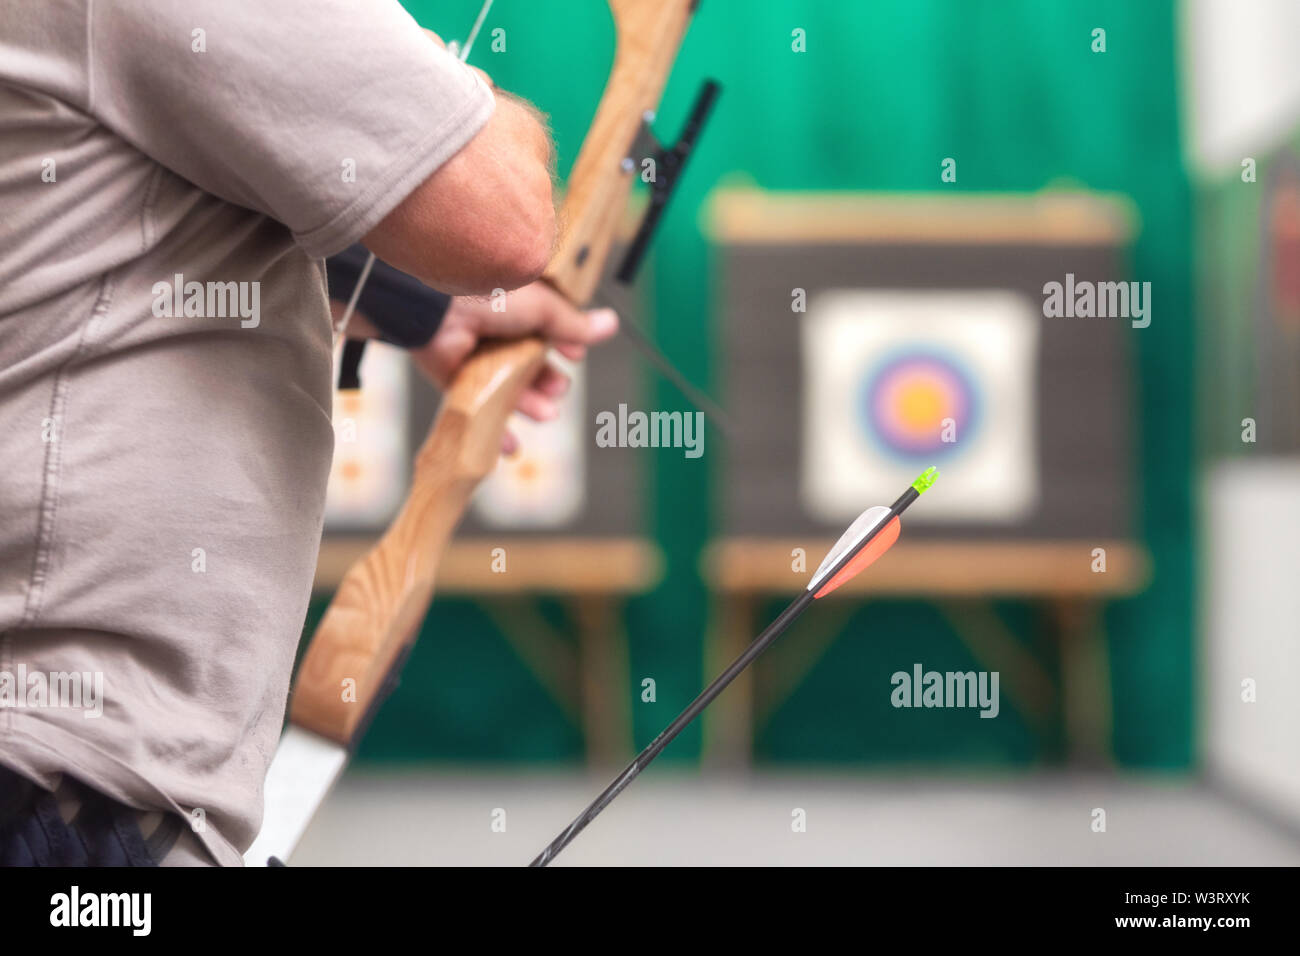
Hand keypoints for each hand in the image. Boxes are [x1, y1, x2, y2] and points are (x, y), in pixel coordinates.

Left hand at [342, 282, 617, 454]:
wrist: (441, 309)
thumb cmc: (490, 295)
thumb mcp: (542, 308)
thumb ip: (573, 324)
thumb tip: (611, 323)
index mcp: (518, 313)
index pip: (547, 334)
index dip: (564, 346)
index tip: (575, 354)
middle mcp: (499, 337)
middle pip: (532, 368)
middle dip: (549, 382)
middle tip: (560, 388)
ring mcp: (478, 362)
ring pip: (511, 393)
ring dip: (532, 405)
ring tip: (546, 414)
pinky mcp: (458, 385)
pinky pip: (481, 413)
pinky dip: (495, 432)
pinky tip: (510, 447)